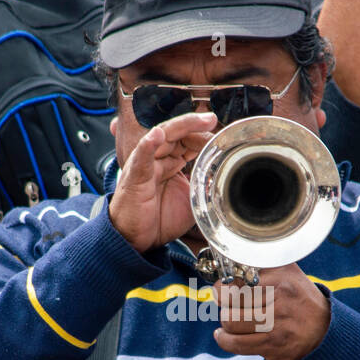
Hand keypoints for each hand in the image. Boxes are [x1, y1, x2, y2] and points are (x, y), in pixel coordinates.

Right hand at [109, 111, 215, 252]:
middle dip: (196, 124)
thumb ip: (204, 188)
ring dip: (181, 126)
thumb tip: (223, 182)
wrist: (136, 240)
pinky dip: (148, 145)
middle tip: (212, 119)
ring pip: (162, 137)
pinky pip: (140, 158)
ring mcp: (146, 165)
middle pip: (177, 133)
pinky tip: (157, 135)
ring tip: (199, 120)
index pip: (188, 140)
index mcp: (170, 163)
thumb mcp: (190, 202)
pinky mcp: (135, 177)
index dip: (204, 136)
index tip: (220, 135)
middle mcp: (158, 160)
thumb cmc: (157, 220)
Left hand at [211, 264, 329, 359]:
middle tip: (227, 304)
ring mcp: (277, 327)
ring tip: (228, 319)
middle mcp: (280, 303)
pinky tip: (223, 335)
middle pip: (230, 301)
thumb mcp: (287, 272)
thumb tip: (229, 264)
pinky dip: (224, 340)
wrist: (325, 330)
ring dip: (224, 322)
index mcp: (282, 280)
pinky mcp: (273, 347)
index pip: (236, 280)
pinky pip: (237, 344)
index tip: (223, 288)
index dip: (223, 286)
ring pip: (230, 323)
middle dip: (224, 303)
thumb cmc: (299, 298)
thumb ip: (261, 264)